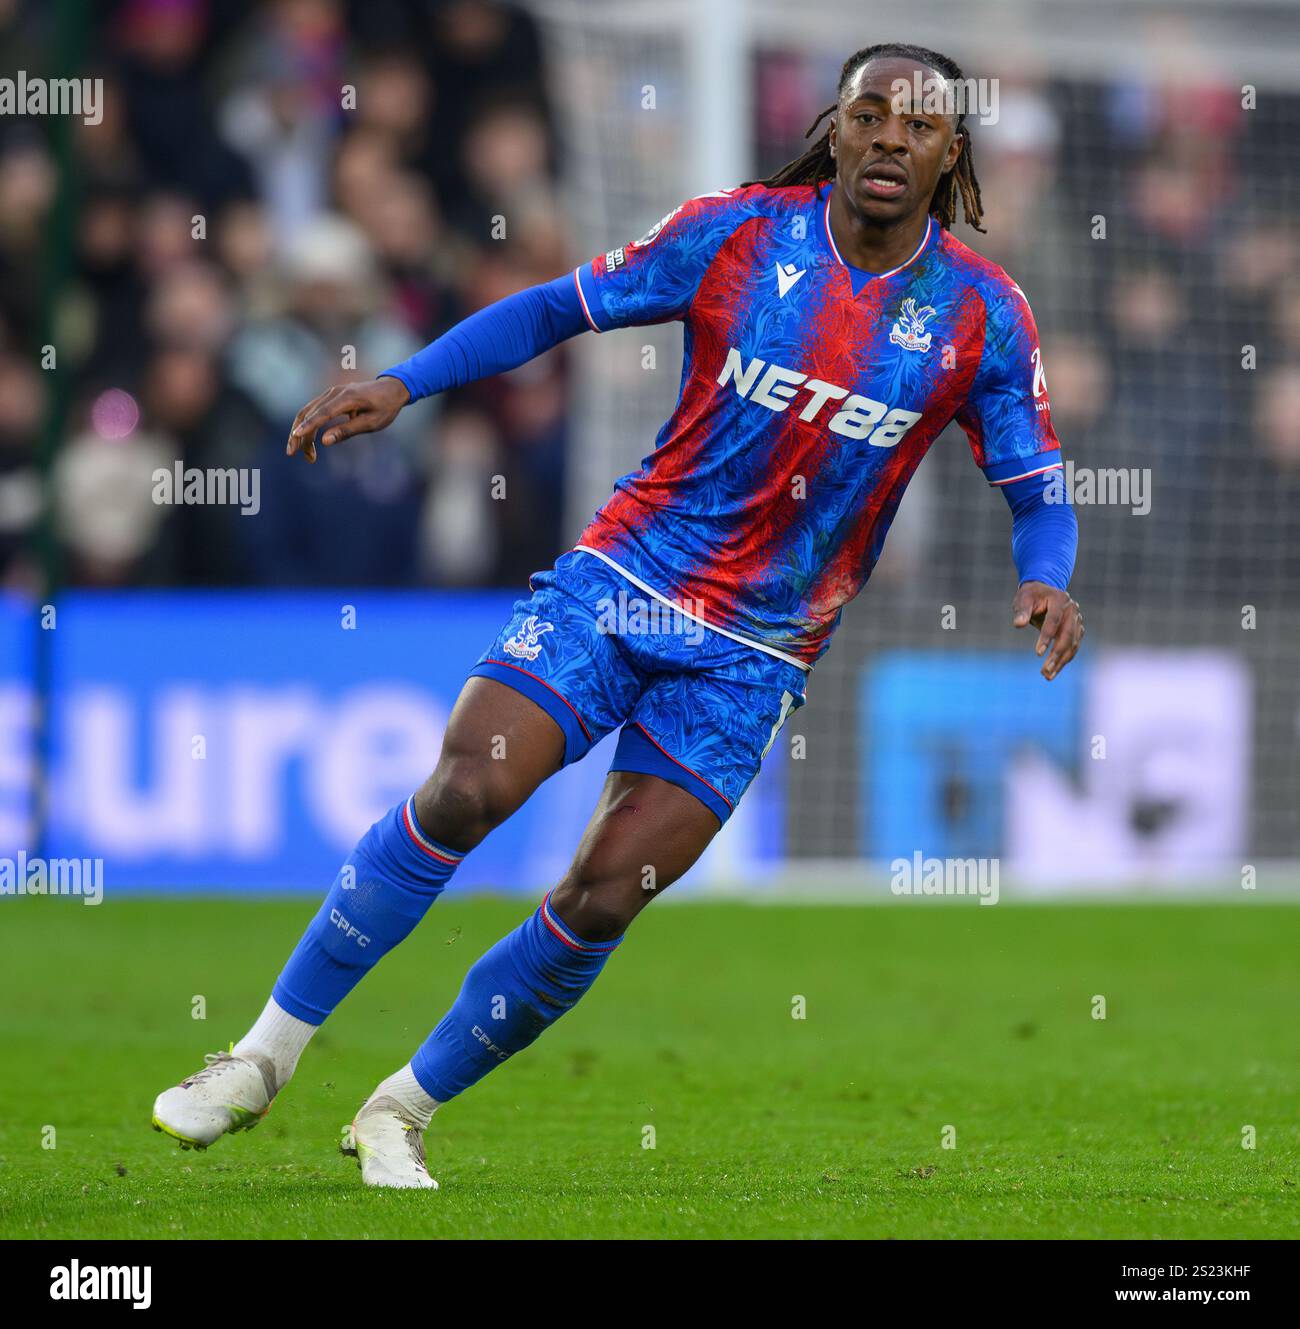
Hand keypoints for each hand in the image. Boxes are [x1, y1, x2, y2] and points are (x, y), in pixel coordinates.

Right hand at [286, 376, 410, 462]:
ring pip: (307, 411)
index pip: (323, 413)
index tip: (295, 437)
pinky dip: (308, 426)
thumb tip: (325, 441)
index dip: (308, 426)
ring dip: (301, 432)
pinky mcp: (330, 397)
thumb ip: (347, 431)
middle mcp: (335, 392)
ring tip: (307, 455)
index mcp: (348, 398)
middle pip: (309, 412)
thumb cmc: (385, 408)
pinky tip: (310, 443)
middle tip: (294, 454)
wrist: (391, 390)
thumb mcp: (371, 423)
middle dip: (298, 434)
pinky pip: (313, 411)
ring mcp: (331, 393)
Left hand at [1012, 581, 1083, 680]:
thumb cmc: (1030, 596)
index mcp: (1059, 600)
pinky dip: (1064, 660)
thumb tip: (1018, 624)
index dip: (1047, 636)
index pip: (1054, 620)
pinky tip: (1053, 671)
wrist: (1043, 592)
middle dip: (1057, 654)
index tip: (1038, 653)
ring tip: (1047, 675)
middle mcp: (1072, 610)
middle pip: (1067, 635)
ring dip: (1061, 661)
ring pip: (1073, 644)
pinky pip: (1073, 647)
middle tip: (1045, 670)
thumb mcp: (1022, 599)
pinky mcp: (1077, 630)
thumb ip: (1021, 611)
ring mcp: (1077, 620)